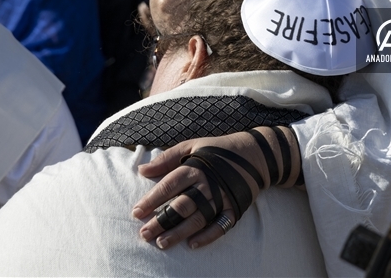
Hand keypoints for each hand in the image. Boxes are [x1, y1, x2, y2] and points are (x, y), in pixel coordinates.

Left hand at [133, 127, 299, 248]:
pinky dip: (207, 236)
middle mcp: (207, 184)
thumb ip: (167, 158)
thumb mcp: (192, 146)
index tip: (136, 212)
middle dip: (161, 221)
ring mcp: (222, 198)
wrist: (255, 154)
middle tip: (144, 234)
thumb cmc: (218, 150)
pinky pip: (221, 226)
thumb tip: (141, 170)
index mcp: (195, 167)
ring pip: (197, 218)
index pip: (169, 185)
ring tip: (161, 243)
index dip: (152, 200)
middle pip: (181, 206)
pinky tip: (192, 245)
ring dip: (179, 232)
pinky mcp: (235, 208)